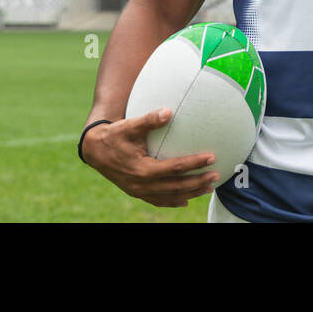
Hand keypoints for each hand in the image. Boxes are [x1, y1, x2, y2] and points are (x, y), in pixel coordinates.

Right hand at [81, 108, 218, 207]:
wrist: (95, 150)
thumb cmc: (115, 135)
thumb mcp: (130, 125)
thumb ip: (149, 119)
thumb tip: (169, 111)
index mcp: (142, 169)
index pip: (175, 168)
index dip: (194, 163)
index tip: (212, 157)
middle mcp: (141, 184)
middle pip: (176, 186)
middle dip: (198, 182)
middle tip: (217, 175)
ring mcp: (139, 191)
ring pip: (170, 196)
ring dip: (190, 193)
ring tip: (209, 188)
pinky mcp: (136, 192)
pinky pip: (158, 200)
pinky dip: (173, 201)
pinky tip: (186, 200)